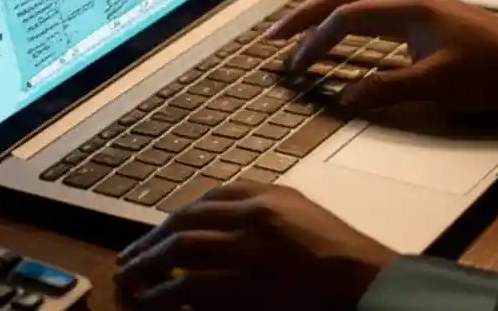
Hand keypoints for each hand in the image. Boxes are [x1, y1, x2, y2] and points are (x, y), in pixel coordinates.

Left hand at [115, 182, 397, 310]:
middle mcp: (251, 218)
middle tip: (129, 259)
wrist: (368, 286)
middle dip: (150, 242)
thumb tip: (217, 217)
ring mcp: (245, 255)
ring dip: (148, 268)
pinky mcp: (242, 291)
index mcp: (266, 196)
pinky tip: (153, 304)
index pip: (205, 200)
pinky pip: (190, 291)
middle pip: (184, 224)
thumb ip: (262, 207)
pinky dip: (166, 297)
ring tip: (131, 281)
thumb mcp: (302, 212)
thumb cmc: (342, 254)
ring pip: (180, 254)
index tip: (157, 232)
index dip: (174, 218)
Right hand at [268, 0, 497, 115]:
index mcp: (409, 6)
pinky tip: (341, 30)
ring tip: (296, 31)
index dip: (315, 41)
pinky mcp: (428, 13)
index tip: (294, 65)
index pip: (346, 17)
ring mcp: (420, 1)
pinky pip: (375, 5)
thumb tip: (343, 98)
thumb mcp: (436, 86)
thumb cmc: (492, 72)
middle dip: (305, 15)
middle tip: (273, 36)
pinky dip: (348, 15)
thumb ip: (385, 90)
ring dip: (325, 12)